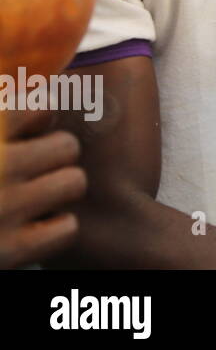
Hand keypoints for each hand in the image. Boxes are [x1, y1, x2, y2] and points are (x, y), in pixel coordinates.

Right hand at [0, 110, 86, 268]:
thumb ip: (6, 119)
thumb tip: (52, 99)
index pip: (45, 105)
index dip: (40, 119)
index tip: (25, 134)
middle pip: (67, 146)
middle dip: (51, 159)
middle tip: (24, 173)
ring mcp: (2, 208)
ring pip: (73, 182)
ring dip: (56, 192)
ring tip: (26, 198)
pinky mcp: (9, 250)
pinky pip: (67, 227)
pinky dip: (53, 231)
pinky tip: (26, 229)